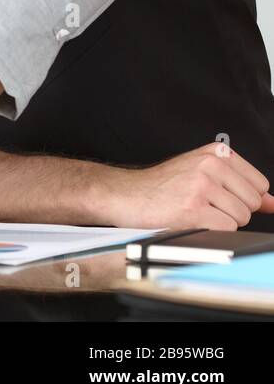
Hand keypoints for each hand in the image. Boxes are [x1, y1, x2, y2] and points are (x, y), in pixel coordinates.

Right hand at [103, 142, 273, 229]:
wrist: (124, 194)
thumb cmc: (160, 187)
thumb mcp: (202, 175)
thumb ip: (240, 187)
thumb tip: (273, 203)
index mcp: (215, 152)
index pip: (259, 184)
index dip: (240, 197)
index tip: (217, 197)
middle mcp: (210, 164)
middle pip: (252, 202)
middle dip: (232, 210)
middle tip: (201, 204)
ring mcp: (201, 185)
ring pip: (241, 217)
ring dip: (220, 222)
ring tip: (193, 211)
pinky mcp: (194, 209)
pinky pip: (226, 229)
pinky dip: (211, 232)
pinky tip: (189, 220)